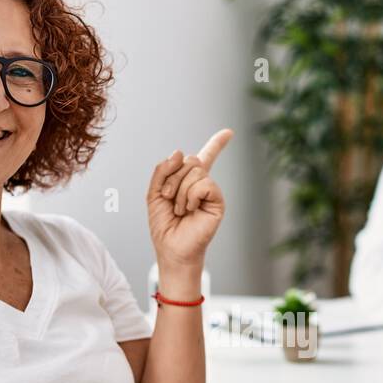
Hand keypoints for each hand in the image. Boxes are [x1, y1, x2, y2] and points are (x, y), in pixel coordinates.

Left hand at [146, 128, 232, 273]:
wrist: (171, 249)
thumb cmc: (164, 226)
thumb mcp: (154, 193)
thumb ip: (163, 170)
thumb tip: (179, 152)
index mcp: (188, 181)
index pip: (204, 157)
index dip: (217, 144)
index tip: (229, 133)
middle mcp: (202, 184)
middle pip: (190, 160)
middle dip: (172, 177)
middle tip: (168, 198)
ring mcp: (211, 192)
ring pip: (195, 171)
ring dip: (180, 190)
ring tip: (179, 209)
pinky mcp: (217, 201)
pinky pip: (204, 184)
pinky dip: (191, 195)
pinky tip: (190, 209)